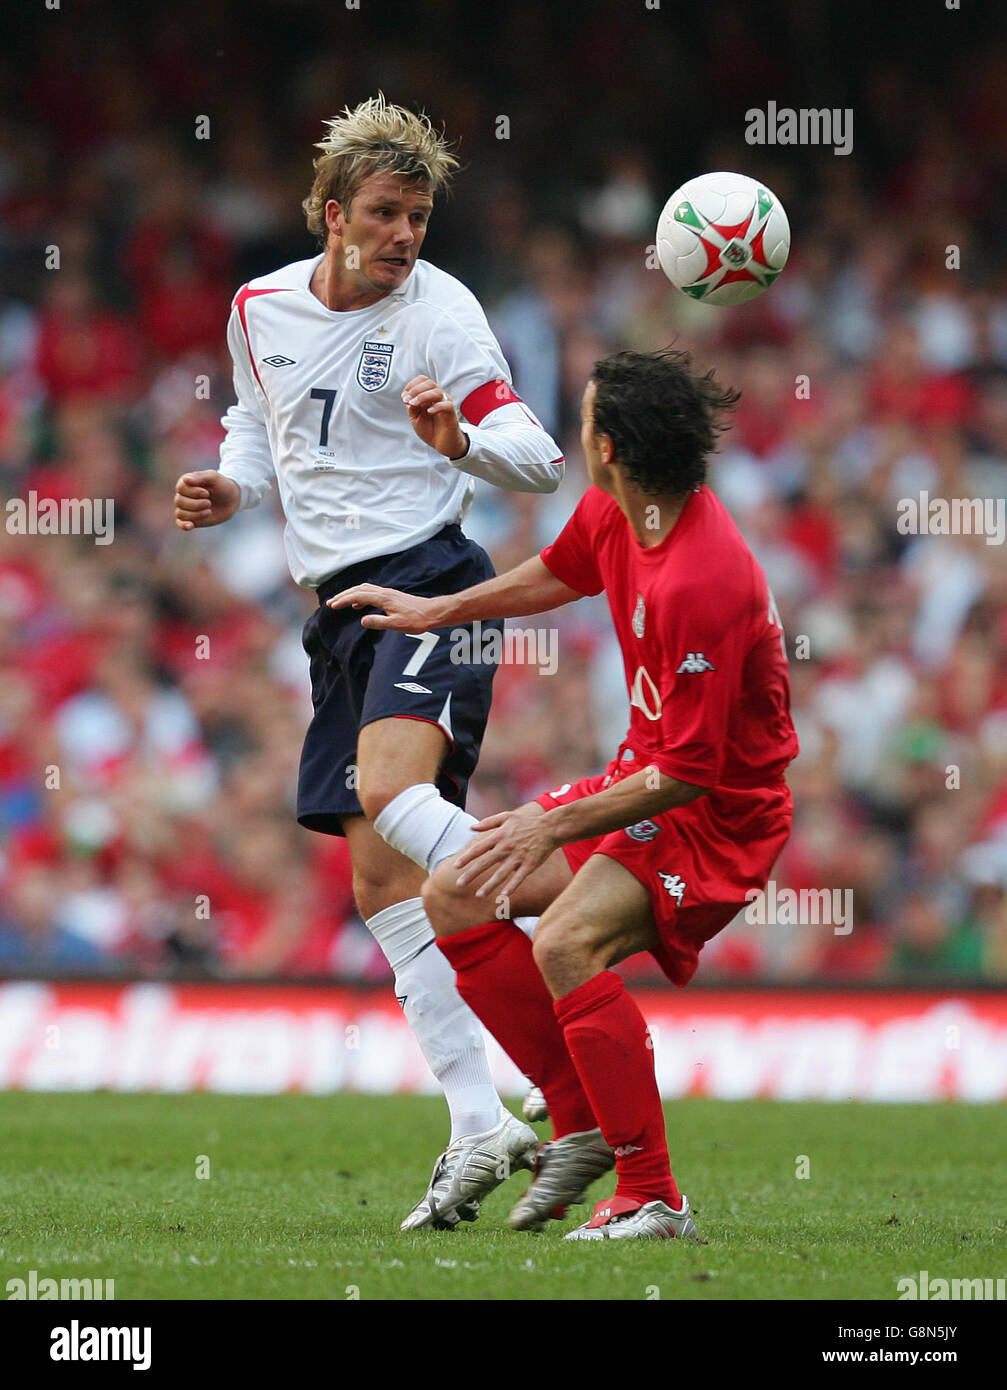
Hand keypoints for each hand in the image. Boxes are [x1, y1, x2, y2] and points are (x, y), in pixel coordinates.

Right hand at [174, 471, 240, 529]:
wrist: (231, 500)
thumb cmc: (222, 486)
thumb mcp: (214, 478)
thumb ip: (200, 477)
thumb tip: (185, 480)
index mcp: (186, 482)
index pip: (180, 488)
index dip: (193, 492)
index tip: (207, 493)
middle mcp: (183, 495)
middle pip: (179, 501)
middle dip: (196, 504)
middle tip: (209, 503)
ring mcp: (185, 507)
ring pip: (180, 513)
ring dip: (196, 514)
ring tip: (209, 511)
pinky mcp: (190, 519)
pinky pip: (180, 523)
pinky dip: (183, 525)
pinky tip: (190, 526)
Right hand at [326, 582, 441, 630]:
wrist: (432, 612)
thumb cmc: (416, 620)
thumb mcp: (397, 625)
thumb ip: (379, 622)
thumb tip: (362, 621)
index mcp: (383, 598)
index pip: (358, 595)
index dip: (344, 600)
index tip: (333, 606)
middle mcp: (384, 592)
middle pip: (359, 589)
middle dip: (343, 595)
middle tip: (330, 603)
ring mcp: (388, 593)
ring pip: (364, 589)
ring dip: (351, 594)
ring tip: (340, 602)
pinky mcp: (391, 596)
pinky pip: (371, 592)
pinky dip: (360, 596)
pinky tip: (358, 605)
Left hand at [402, 375, 467, 458]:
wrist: (442, 444)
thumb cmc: (431, 430)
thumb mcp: (415, 418)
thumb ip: (412, 407)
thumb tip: (408, 398)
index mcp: (430, 395)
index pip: (423, 380)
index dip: (412, 385)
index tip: (404, 397)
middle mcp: (439, 397)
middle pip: (429, 383)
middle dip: (415, 390)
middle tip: (407, 400)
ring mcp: (446, 404)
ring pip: (437, 392)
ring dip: (422, 396)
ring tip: (414, 404)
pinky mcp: (452, 414)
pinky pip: (447, 405)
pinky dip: (437, 407)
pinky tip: (429, 412)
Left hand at [453, 802, 559, 900]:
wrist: (549, 828)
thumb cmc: (526, 823)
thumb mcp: (506, 817)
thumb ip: (488, 822)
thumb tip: (471, 827)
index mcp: (499, 836)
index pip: (479, 849)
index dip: (466, 858)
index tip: (455, 867)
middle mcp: (506, 847)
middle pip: (485, 863)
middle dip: (471, 874)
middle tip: (459, 884)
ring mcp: (518, 857)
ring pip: (500, 874)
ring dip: (489, 885)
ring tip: (478, 895)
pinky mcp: (529, 865)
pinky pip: (519, 878)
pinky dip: (511, 886)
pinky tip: (503, 895)